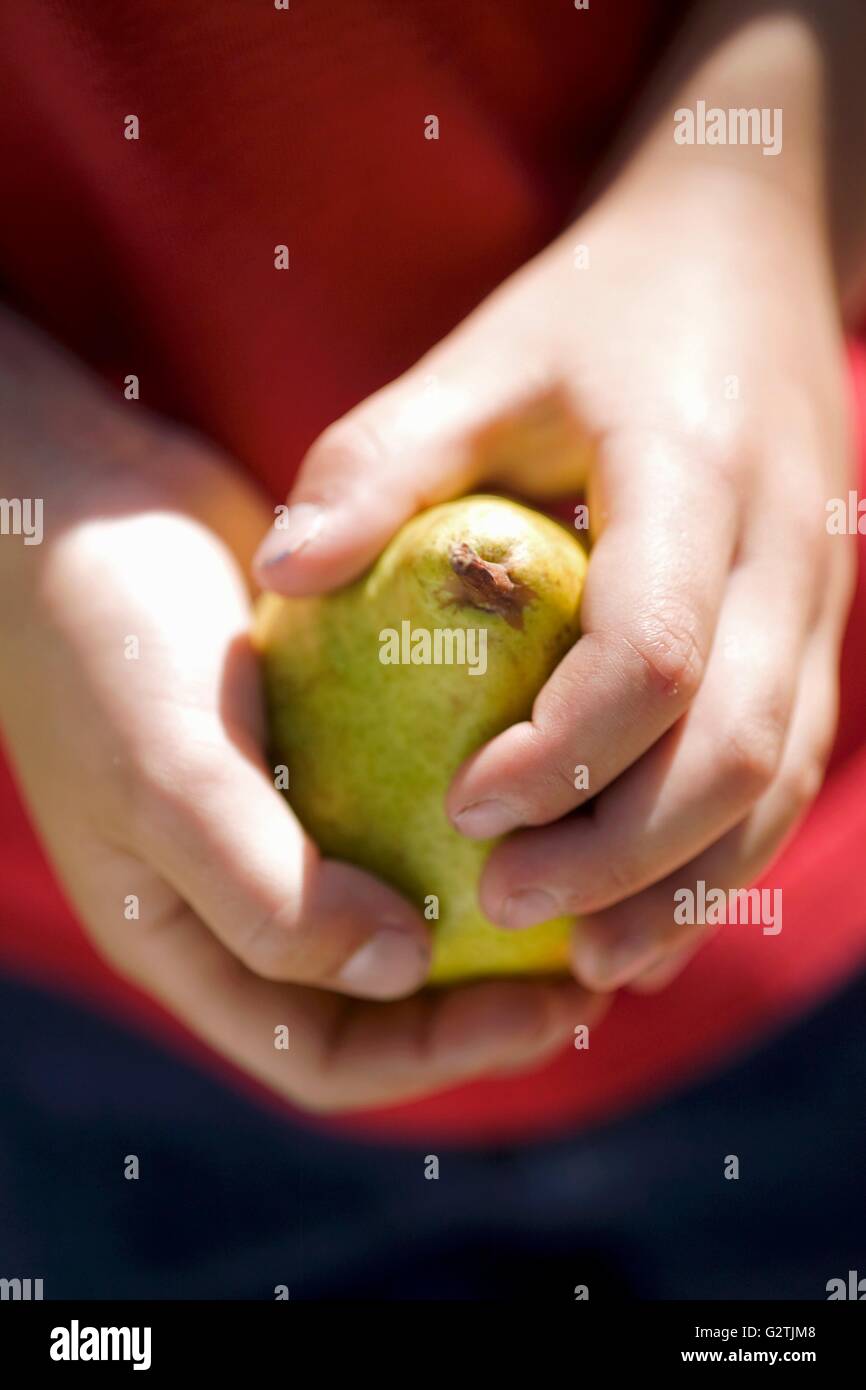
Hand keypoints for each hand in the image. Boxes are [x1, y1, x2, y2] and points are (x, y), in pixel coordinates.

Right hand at [0, 318, 600, 1108]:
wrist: (88, 502)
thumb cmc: (106, 643)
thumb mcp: (167, 774)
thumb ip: (264, 892)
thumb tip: (403, 972)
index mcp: (189, 941)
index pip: (328, 1056)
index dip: (442, 1055)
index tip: (550, 1004)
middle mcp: (243, 894)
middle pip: (385, 996)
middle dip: (490, 994)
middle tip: (596, 950)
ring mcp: (285, 819)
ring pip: (409, 900)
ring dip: (498, 908)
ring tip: (593, 874)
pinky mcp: (322, 745)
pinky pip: (411, 805)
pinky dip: (481, 813)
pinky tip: (552, 781)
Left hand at [255, 165, 855, 994]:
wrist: (746, 259)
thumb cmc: (592, 315)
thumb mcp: (481, 357)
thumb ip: (382, 461)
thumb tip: (279, 580)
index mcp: (697, 473)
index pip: (655, 649)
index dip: (567, 751)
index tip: (465, 811)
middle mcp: (787, 548)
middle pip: (739, 743)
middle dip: (628, 853)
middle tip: (506, 910)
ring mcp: (819, 597)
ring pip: (781, 777)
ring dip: (690, 884)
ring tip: (589, 965)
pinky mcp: (816, 629)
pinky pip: (788, 767)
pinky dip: (722, 855)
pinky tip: (650, 917)